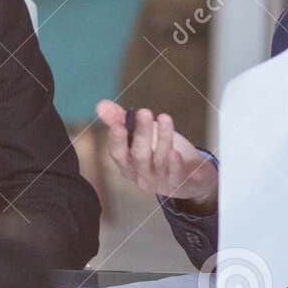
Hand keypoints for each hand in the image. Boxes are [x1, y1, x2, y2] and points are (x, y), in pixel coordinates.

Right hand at [95, 99, 218, 207]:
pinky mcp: (178, 183)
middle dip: (141, 133)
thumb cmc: (158, 153)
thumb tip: (101, 105)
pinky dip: (175, 165)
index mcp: (127, 164)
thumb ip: (119, 120)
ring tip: (165, 118)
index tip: (118, 124)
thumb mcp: (139, 136)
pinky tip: (176, 152)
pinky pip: (175, 176)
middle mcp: (141, 175)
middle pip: (139, 155)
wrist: (187, 178)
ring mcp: (159, 181)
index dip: (117, 139)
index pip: (118, 153)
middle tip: (144, 112)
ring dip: (162, 138)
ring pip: (159, 160)